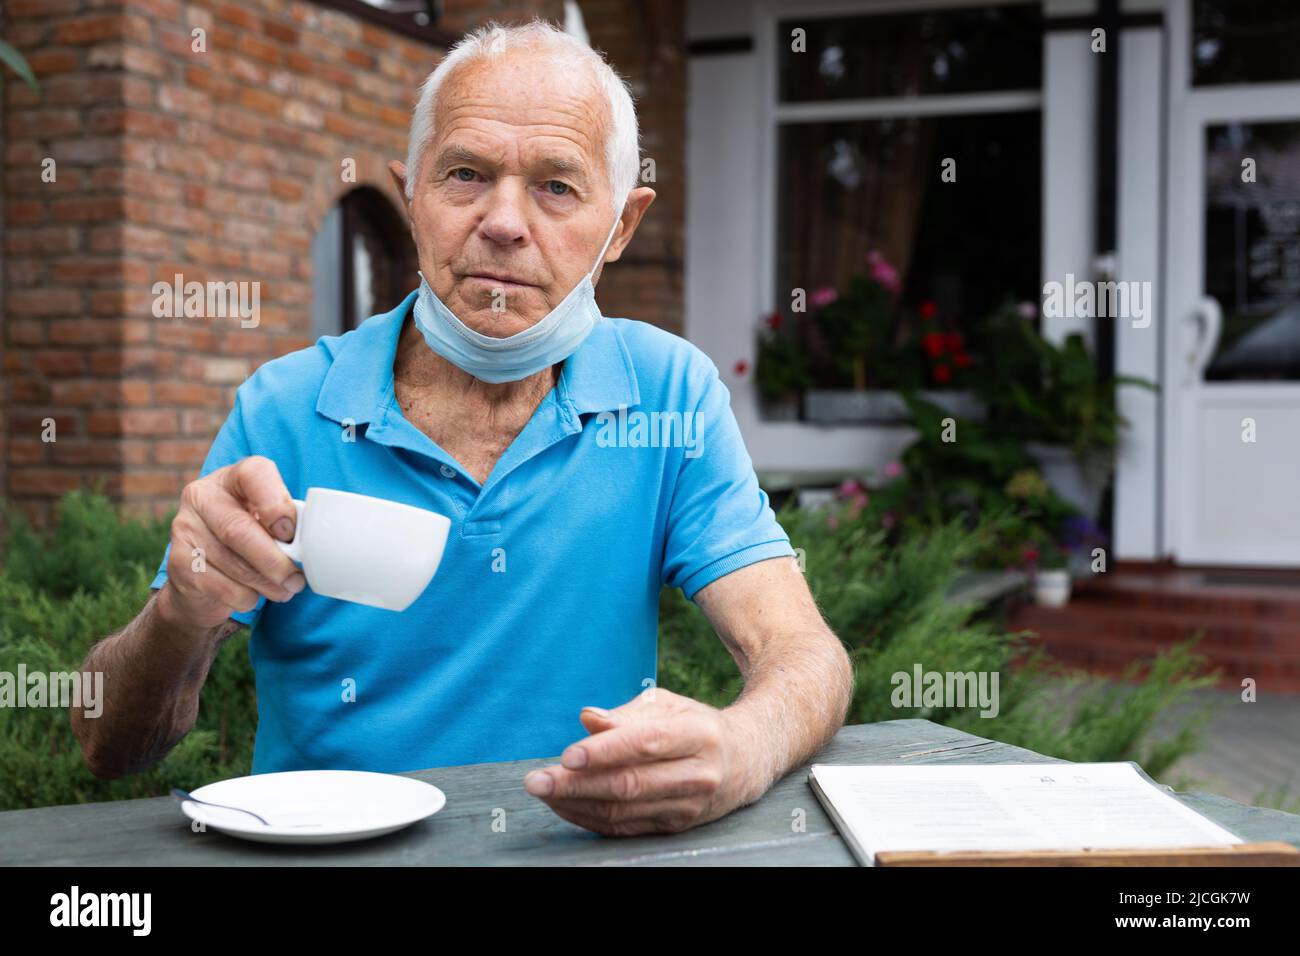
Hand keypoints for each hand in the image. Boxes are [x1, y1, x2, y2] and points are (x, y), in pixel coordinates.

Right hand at [158, 455, 304, 630]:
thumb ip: (285, 523)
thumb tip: (308, 544)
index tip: (290, 533)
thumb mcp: (267, 521)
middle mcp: (202, 496)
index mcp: (232, 478)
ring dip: (265, 583)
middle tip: (296, 580)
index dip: (276, 504)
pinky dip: (245, 596)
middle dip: (274, 561)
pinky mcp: (177, 562)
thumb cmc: (250, 539)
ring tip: (284, 590)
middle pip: (239, 529)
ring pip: (231, 562)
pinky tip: (254, 596)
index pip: (254, 474)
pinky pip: (220, 586)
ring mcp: (185, 528)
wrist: (203, 574)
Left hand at [522, 688, 759, 835]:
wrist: (746, 761)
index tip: (567, 755)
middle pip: (630, 784)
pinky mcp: (677, 827)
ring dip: (577, 804)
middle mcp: (697, 774)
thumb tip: (587, 718)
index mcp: (698, 734)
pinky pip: (626, 828)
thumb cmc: (695, 726)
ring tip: (543, 792)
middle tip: (536, 780)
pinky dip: (591, 818)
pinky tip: (566, 805)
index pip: (646, 744)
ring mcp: (689, 806)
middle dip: (577, 784)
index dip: (605, 751)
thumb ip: (625, 714)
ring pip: (624, 812)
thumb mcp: (668, 707)